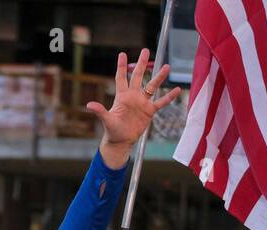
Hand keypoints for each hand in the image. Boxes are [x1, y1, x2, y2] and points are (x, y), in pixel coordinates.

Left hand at [86, 50, 182, 169]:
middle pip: (138, 76)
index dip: (121, 66)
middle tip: (146, 50)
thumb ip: (100, 111)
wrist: (121, 141)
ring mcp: (142, 103)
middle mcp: (133, 96)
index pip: (121, 77)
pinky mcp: (149, 111)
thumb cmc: (112, 131)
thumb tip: (89, 105)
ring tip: (167, 66)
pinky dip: (168, 97)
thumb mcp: (107, 120)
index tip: (122, 54)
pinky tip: (177, 90)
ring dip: (159, 77)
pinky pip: (161, 102)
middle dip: (141, 63)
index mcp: (122, 96)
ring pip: (152, 86)